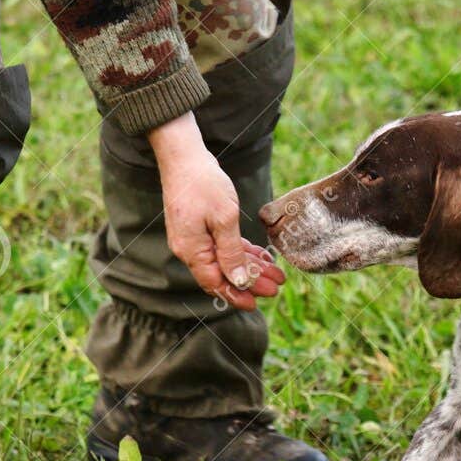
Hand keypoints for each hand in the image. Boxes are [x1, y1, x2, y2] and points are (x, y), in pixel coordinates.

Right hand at [148, 113, 285, 310]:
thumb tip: (237, 281)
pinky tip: (261, 255)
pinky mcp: (200, 227)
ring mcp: (194, 238)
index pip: (215, 284)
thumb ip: (232, 252)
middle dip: (250, 282)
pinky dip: (241, 251)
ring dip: (250, 267)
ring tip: (275, 272)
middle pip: (222, 274)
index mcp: (193, 250)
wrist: (184, 156)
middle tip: (276, 286)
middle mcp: (190, 248)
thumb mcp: (224, 219)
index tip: (257, 303)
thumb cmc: (203, 184)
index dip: (236, 296)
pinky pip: (222, 246)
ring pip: (225, 260)